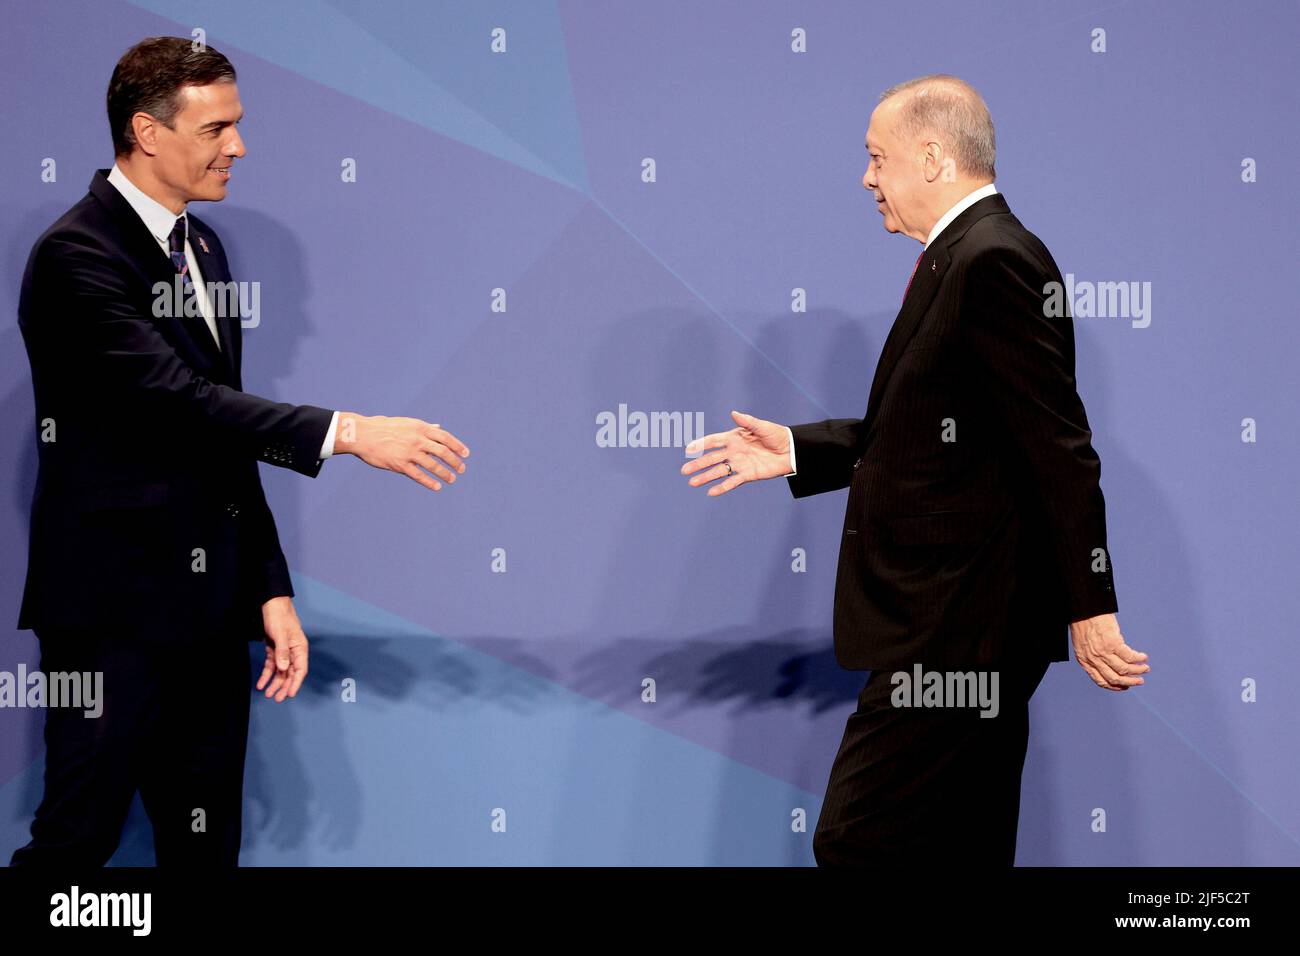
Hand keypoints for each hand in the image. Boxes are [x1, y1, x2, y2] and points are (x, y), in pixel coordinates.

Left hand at [258, 596, 307, 701]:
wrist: (270, 604)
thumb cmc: (279, 617)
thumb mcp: (280, 634)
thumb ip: (282, 652)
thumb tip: (284, 668)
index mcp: (300, 648)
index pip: (300, 670)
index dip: (295, 683)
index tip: (290, 694)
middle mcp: (293, 652)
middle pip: (290, 673)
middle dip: (284, 686)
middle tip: (277, 699)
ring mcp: (283, 652)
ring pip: (280, 672)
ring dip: (275, 683)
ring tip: (268, 695)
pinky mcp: (274, 650)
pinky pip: (271, 666)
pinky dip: (266, 675)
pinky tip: (261, 684)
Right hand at [334, 412, 468, 490]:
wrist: (363, 434)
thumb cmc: (384, 427)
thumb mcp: (407, 423)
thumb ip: (424, 427)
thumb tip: (438, 427)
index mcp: (420, 427)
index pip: (445, 437)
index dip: (458, 446)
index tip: (466, 454)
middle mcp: (417, 440)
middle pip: (443, 452)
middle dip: (455, 462)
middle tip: (461, 469)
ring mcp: (409, 453)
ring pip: (433, 465)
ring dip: (445, 473)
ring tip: (452, 479)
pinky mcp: (400, 465)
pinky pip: (418, 476)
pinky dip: (430, 482)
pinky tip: (437, 487)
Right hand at [680, 410, 791, 496]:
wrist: (791, 451)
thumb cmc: (777, 435)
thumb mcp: (762, 426)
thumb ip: (747, 422)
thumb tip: (734, 413)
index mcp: (734, 437)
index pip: (714, 441)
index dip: (701, 444)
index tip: (688, 449)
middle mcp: (734, 451)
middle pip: (712, 458)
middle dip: (698, 464)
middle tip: (684, 471)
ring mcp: (740, 464)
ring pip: (719, 471)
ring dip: (706, 477)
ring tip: (692, 483)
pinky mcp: (748, 475)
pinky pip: (732, 482)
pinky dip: (722, 487)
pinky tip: (711, 492)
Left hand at [1070, 613, 1148, 690]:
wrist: (1083, 608)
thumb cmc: (1083, 623)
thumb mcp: (1083, 645)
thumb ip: (1092, 656)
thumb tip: (1108, 664)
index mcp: (1084, 661)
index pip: (1101, 681)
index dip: (1115, 686)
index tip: (1125, 686)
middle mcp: (1093, 659)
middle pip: (1115, 678)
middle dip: (1130, 682)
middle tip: (1140, 681)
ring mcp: (1102, 652)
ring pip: (1124, 669)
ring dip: (1137, 670)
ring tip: (1145, 668)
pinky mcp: (1113, 643)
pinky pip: (1130, 656)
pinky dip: (1139, 658)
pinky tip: (1144, 657)